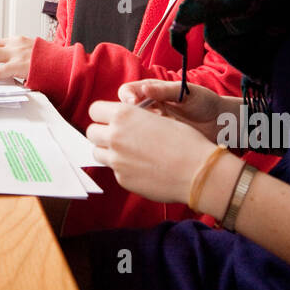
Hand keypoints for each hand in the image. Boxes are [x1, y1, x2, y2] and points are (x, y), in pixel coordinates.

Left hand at [86, 100, 218, 205]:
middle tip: (118, 136)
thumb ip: (134, 118)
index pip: (95, 110)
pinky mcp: (122, 179)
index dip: (103, 114)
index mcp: (123, 115)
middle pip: (91, 132)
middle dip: (102, 133)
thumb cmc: (185, 141)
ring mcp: (116, 160)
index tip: (111, 118)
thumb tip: (125, 121)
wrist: (198, 172)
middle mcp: (115, 136)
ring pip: (97, 153)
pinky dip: (124, 168)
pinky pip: (115, 171)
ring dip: (109, 151)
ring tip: (129, 152)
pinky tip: (143, 168)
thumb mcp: (158, 118)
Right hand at [118, 79, 227, 141]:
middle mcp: (147, 108)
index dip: (126, 97)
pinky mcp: (156, 142)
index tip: (133, 103)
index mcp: (151, 91)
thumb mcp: (186, 93)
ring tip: (146, 136)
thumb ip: (165, 90)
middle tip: (136, 123)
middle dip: (124, 117)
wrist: (221, 124)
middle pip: (123, 112)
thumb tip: (145, 89)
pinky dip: (142, 146)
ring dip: (133, 133)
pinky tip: (151, 148)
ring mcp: (150, 126)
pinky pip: (141, 143)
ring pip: (129, 130)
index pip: (127, 92)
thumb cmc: (205, 103)